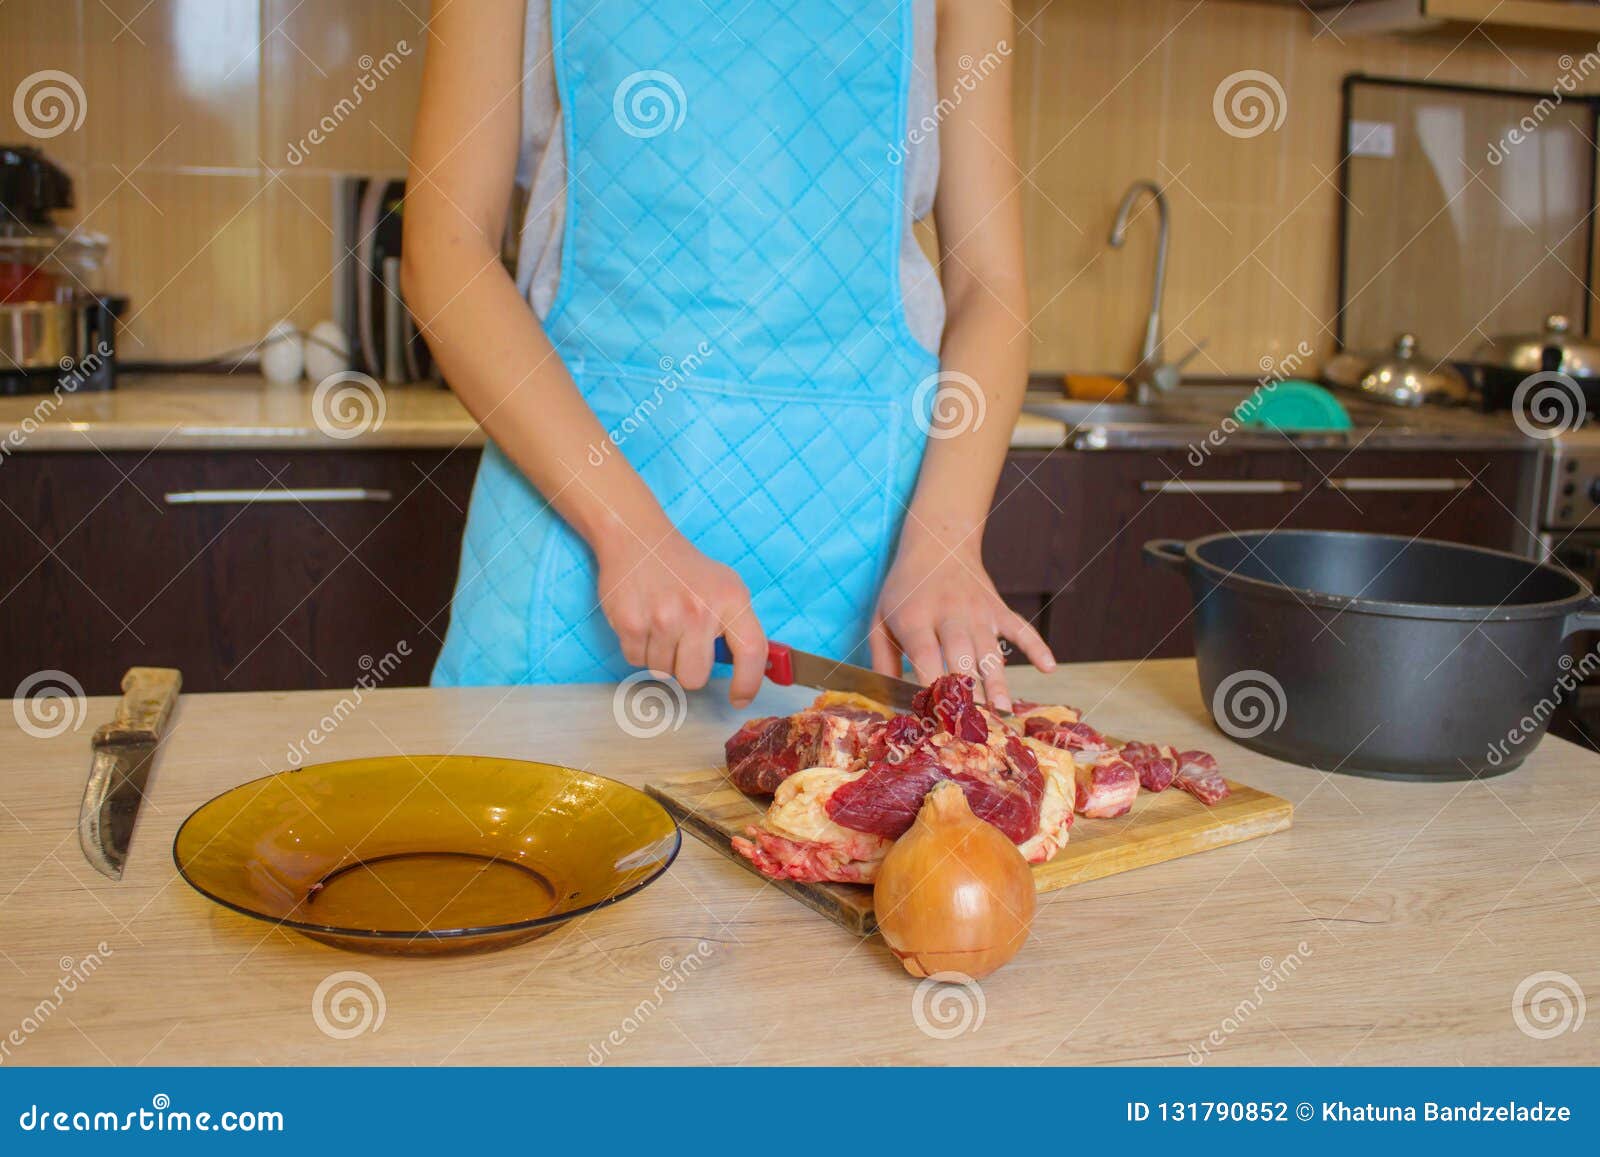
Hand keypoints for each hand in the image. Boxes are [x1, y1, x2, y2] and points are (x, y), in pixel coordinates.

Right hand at [595, 530, 766, 706]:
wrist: (638, 538)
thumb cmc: (685, 568)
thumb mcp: (725, 586)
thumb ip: (739, 625)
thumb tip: (752, 672)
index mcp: (731, 599)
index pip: (751, 652)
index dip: (748, 683)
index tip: (739, 698)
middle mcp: (700, 610)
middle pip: (695, 678)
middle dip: (688, 668)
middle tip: (683, 643)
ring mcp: (663, 618)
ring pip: (664, 672)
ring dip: (661, 657)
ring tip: (661, 624)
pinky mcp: (631, 623)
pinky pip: (636, 661)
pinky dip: (638, 648)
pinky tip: (643, 621)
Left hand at [870, 535, 1054, 711]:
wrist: (937, 544)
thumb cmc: (905, 590)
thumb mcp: (880, 618)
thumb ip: (883, 660)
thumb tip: (889, 702)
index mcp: (915, 617)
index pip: (925, 653)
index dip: (932, 683)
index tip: (936, 714)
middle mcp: (949, 613)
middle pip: (961, 654)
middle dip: (968, 689)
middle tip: (972, 723)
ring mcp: (978, 611)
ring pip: (990, 650)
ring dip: (998, 682)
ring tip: (1003, 712)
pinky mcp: (998, 609)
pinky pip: (1021, 628)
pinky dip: (1036, 646)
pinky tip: (1048, 668)